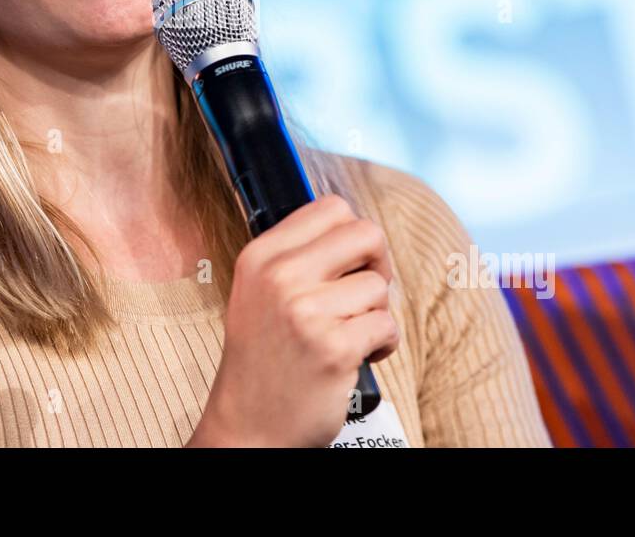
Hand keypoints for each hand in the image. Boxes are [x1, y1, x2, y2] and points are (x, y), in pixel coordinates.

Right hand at [188, 194, 398, 446]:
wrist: (247, 427)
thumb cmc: (262, 360)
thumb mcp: (258, 292)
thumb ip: (295, 255)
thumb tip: (350, 225)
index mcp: (260, 256)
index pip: (331, 208)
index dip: (352, 235)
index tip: (349, 263)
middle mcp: (279, 277)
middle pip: (366, 233)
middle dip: (378, 263)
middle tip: (365, 292)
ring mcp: (306, 312)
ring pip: (379, 286)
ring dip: (375, 314)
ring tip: (349, 335)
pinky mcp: (333, 348)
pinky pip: (387, 326)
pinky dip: (383, 345)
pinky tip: (357, 356)